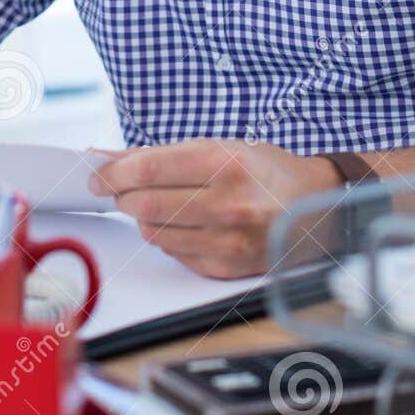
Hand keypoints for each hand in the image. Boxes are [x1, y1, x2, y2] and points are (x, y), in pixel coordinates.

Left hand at [87, 138, 340, 278]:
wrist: (317, 206)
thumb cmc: (265, 170)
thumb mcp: (218, 146)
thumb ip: (159, 154)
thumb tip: (103, 157)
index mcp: (226, 164)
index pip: (147, 171)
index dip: (112, 174)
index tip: (97, 175)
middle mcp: (229, 205)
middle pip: (144, 205)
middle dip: (123, 196)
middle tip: (120, 189)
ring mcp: (229, 241)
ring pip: (154, 233)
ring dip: (143, 217)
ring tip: (156, 203)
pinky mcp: (226, 267)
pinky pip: (174, 253)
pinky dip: (167, 237)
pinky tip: (182, 223)